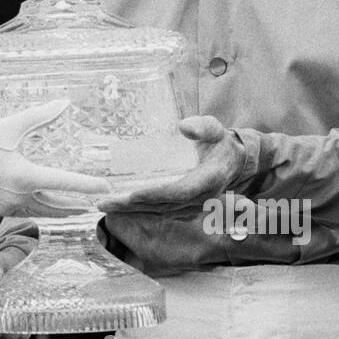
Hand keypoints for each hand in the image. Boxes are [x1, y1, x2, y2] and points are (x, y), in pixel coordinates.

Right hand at [0, 100, 110, 217]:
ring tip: (71, 209)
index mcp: (25, 177)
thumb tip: (63, 104)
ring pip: (40, 212)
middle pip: (56, 206)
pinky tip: (39, 206)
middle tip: (92, 206)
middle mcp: (19, 197)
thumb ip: (39, 116)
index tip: (105, 187)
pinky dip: (37, 211)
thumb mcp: (9, 127)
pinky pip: (23, 212)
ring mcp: (7, 206)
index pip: (65, 183)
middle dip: (76, 207)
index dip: (88, 185)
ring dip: (58, 212)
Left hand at [97, 115, 243, 212]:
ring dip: (132, 210)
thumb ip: (202, 127)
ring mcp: (193, 205)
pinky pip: (160, 211)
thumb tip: (184, 127)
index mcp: (208, 179)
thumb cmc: (219, 142)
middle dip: (133, 206)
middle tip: (105, 203)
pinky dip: (139, 210)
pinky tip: (120, 207)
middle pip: (164, 206)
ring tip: (106, 205)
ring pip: (159, 211)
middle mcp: (201, 197)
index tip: (133, 195)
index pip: (180, 191)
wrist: (232, 161)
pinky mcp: (185, 207)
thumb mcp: (214, 129)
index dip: (156, 195)